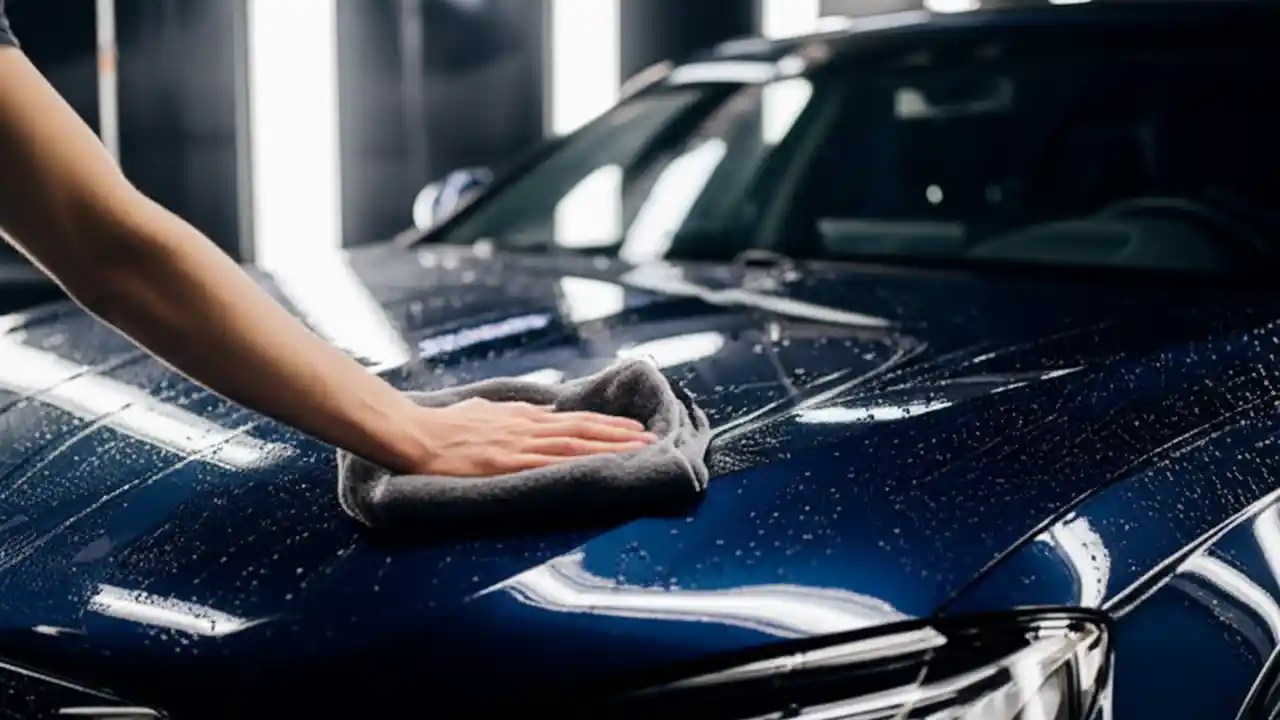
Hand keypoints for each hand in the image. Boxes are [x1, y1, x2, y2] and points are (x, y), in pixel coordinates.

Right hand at [407, 398, 655, 476]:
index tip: (633, 428)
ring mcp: (518, 446)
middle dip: (619, 434)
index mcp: (522, 417)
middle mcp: (526, 428)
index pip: (574, 419)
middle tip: (652, 439)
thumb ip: (515, 415)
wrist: (414, 435)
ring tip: (639, 451)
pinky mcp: (505, 464)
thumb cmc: (443, 425)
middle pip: (582, 429)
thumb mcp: (485, 410)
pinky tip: (597, 470)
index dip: (607, 423)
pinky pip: (549, 465)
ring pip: (574, 445)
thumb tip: (541, 414)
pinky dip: (578, 465)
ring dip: (610, 448)